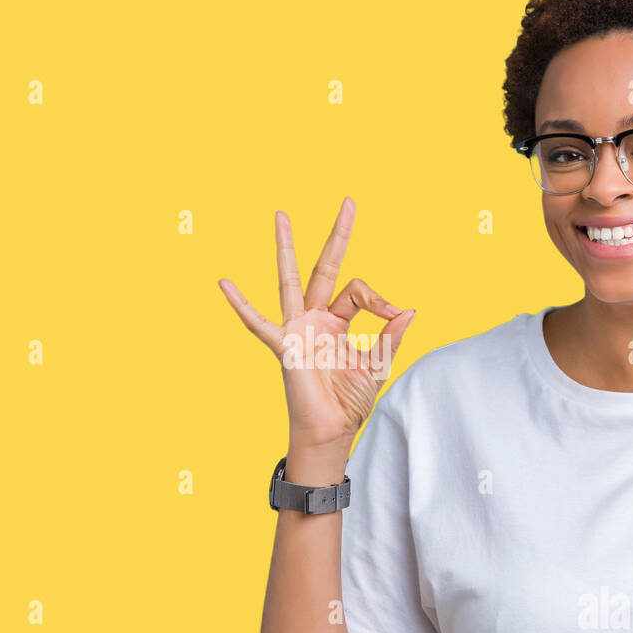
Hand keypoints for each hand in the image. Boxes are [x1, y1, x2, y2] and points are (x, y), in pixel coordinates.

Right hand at [217, 197, 414, 451]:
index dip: (379, 299)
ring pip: (291, 280)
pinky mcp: (284, 346)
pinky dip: (241, 304)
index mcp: (337, 322)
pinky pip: (258, 323)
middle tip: (349, 201)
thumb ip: (390, 336)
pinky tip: (224, 282)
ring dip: (286, 248)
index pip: (358, 291)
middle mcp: (315, 318)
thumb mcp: (379, 364)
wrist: (332, 431)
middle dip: (337, 236)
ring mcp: (297, 329)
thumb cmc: (349, 402)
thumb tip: (409, 309)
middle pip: (325, 267)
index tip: (396, 314)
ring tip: (282, 215)